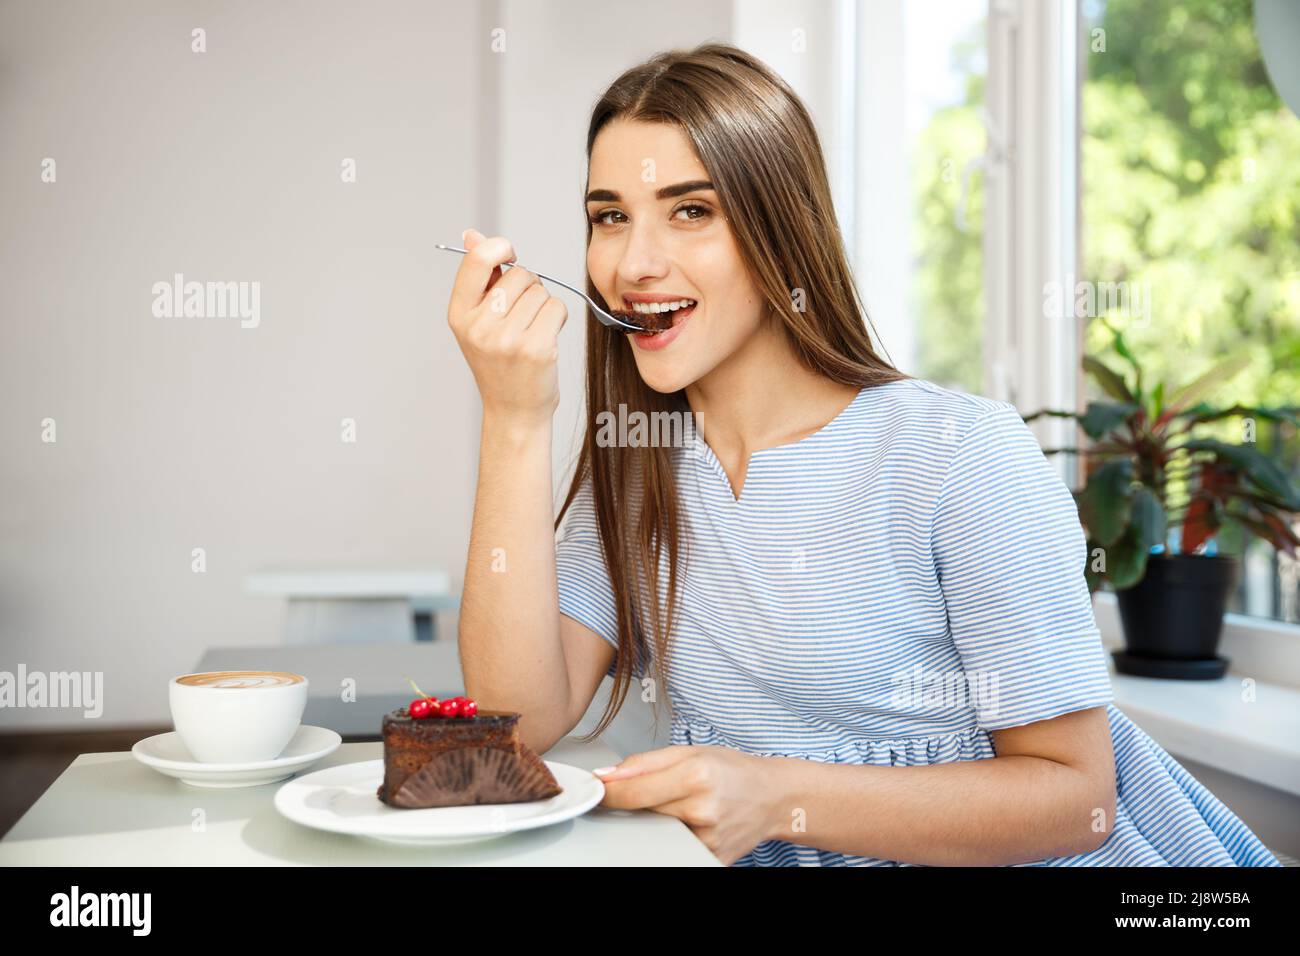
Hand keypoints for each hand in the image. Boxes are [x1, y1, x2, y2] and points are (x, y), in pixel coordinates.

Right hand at [446, 228, 567, 423]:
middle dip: (528, 286)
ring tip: (533, 329)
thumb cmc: (499, 362)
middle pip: (519, 274)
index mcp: (459, 314)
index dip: (500, 246)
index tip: (510, 254)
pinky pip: (557, 307)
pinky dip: (558, 317)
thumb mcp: (478, 320)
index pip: (479, 259)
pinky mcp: (537, 349)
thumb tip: (471, 234)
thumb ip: (479, 276)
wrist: (513, 411)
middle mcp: (479, 327)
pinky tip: (547, 336)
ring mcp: (508, 339)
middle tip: (522, 314)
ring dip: (544, 304)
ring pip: (541, 291)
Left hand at [594, 744, 778, 865]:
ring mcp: (707, 839)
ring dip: (656, 818)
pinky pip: (674, 847)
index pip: (633, 791)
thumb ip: (645, 763)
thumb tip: (606, 775)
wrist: (774, 799)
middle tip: (655, 790)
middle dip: (637, 801)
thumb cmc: (734, 771)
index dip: (608, 792)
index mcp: (696, 776)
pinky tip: (692, 821)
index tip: (595, 790)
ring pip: (657, 831)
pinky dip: (673, 834)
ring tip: (682, 804)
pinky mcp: (709, 858)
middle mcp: (702, 809)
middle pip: (643, 812)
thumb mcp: (691, 752)